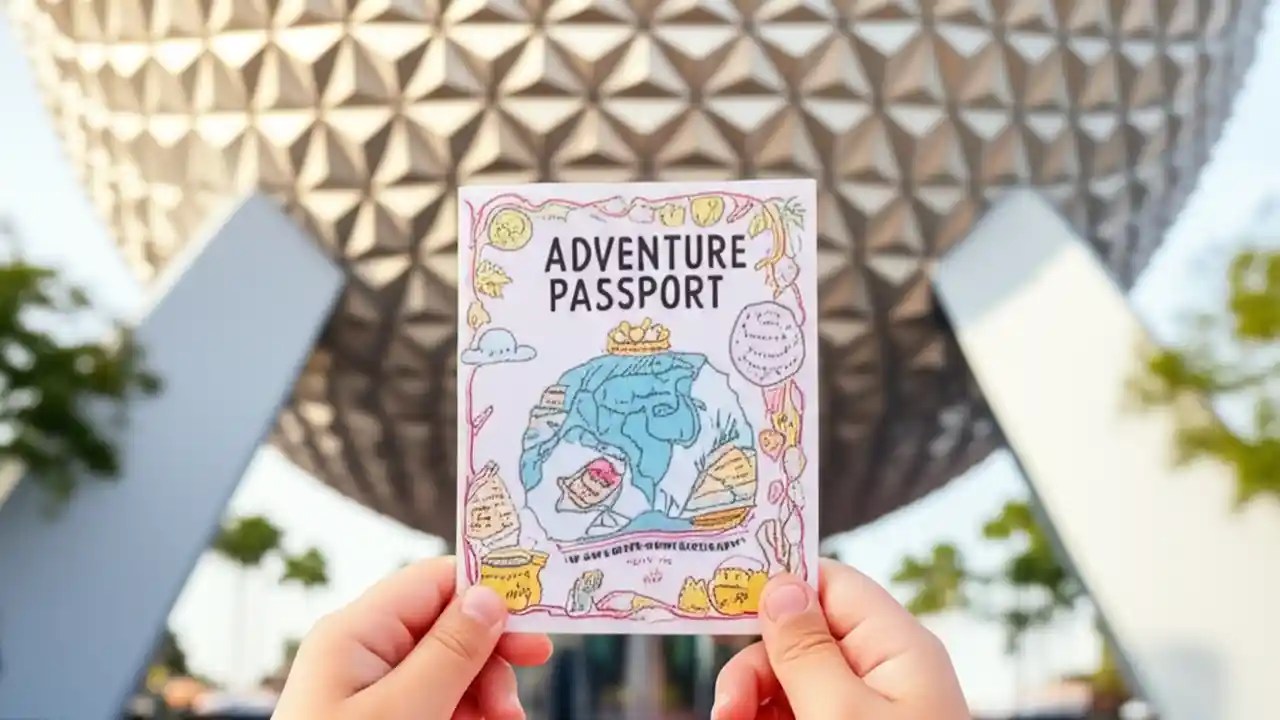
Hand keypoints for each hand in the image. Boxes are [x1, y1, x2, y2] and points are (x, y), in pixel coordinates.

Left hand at [273, 556, 551, 719]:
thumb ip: (450, 651)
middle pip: (448, 627)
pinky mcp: (379, 718)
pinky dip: (467, 714)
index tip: (536, 617)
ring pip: (448, 668)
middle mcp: (361, 652)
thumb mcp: (406, 711)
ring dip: (485, 692)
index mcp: (355, 633)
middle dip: (491, 656)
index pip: (434, 582)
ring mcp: (369, 689)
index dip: (487, 591)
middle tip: (521, 690)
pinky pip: (436, 701)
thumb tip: (489, 596)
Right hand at [713, 559, 968, 719]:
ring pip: (793, 681)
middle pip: (800, 638)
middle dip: (755, 667)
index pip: (830, 583)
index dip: (777, 586)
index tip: (721, 598)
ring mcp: (870, 707)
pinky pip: (800, 710)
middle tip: (726, 710)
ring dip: (753, 699)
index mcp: (897, 646)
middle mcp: (886, 670)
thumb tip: (780, 583)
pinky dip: (767, 717)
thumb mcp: (839, 713)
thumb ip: (806, 650)